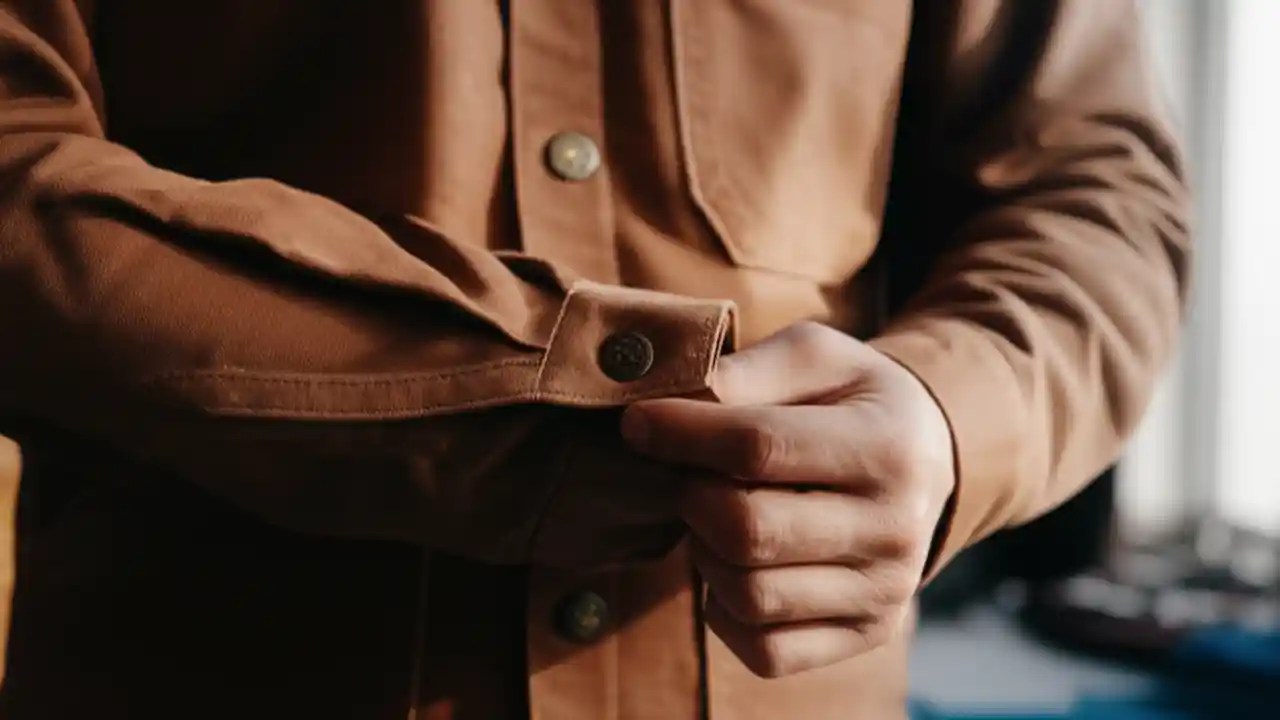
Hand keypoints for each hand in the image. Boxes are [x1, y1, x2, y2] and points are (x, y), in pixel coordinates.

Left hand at [621, 322, 954, 676]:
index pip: (757, 446)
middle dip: (692, 497)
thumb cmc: (851, 400)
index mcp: (886, 447)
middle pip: (745, 530)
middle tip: (691, 475)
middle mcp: (896, 529)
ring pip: (747, 594)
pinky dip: (726, 612)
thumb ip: (749, 369)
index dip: (680, 434)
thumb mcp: (816, 356)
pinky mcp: (867, 635)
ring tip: (716, 516)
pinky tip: (735, 566)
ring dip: (705, 553)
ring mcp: (884, 593)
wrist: (926, 460)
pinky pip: (765, 650)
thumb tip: (675, 402)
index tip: (637, 423)